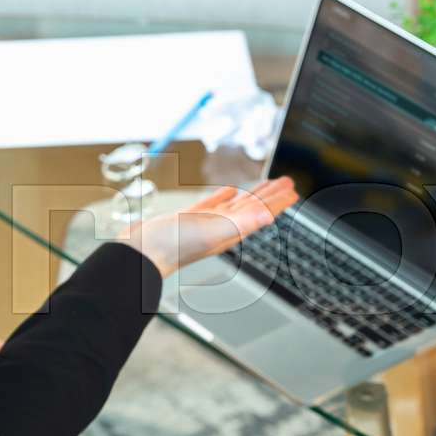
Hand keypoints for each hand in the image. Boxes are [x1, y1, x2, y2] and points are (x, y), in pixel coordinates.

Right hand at [119, 177, 298, 278]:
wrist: (143, 253)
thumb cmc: (174, 246)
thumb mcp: (212, 231)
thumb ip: (241, 223)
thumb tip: (269, 216)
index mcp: (231, 230)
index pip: (261, 211)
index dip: (278, 200)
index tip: (292, 189)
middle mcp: (222, 227)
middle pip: (253, 207)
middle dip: (270, 194)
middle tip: (286, 182)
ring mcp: (205, 223)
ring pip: (235, 205)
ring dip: (251, 193)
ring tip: (264, 184)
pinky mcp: (188, 218)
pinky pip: (212, 204)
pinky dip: (223, 196)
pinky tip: (227, 190)